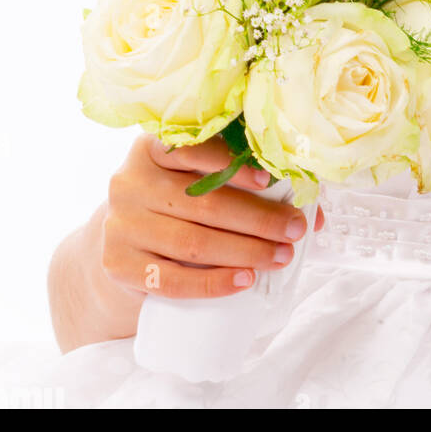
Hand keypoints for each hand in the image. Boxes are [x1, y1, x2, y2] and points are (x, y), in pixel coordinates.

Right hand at [99, 132, 324, 299]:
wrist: (124, 237)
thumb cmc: (176, 199)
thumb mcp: (195, 178)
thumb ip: (244, 181)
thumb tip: (312, 208)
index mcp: (151, 148)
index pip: (189, 148)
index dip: (230, 163)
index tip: (269, 179)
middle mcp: (129, 182)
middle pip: (202, 203)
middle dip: (257, 219)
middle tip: (294, 230)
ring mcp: (121, 226)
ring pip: (192, 243)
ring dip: (244, 252)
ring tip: (279, 256)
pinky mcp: (118, 265)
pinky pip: (170, 280)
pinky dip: (212, 283)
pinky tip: (244, 280)